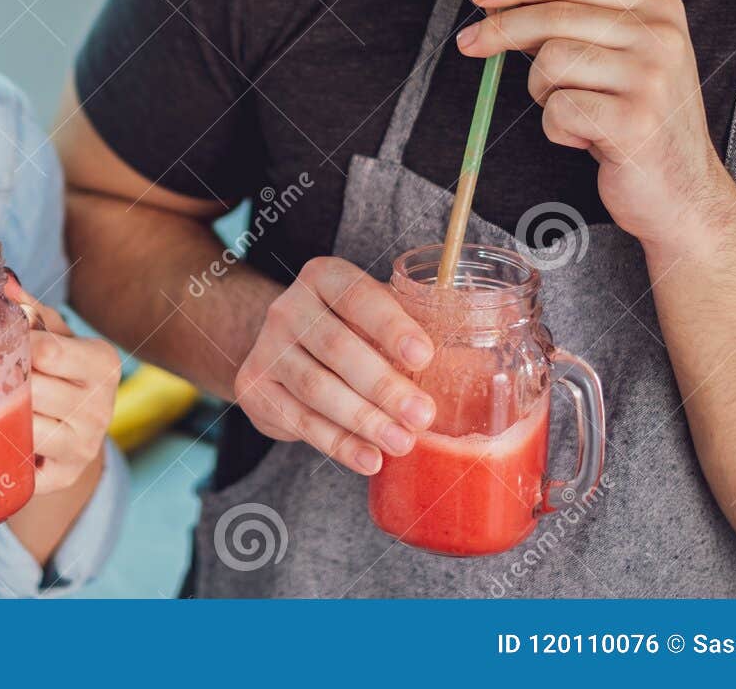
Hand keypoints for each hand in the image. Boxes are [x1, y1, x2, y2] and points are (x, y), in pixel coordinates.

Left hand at [5, 272, 121, 493]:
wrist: (80, 431)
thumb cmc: (63, 373)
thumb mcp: (56, 337)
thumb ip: (30, 311)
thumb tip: (3, 283)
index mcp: (103, 364)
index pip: (47, 351)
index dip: (10, 345)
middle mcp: (101, 407)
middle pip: (32, 390)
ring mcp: (84, 446)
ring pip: (25, 428)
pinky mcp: (65, 476)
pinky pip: (22, 466)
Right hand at [233, 256, 435, 475]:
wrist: (285, 347)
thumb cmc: (351, 330)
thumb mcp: (378, 315)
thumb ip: (415, 327)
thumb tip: (481, 364)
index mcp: (324, 277)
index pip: (357, 296)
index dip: (391, 326)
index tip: (424, 356)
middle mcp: (288, 307)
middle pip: (336, 347)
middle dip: (383, 385)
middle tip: (422, 415)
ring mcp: (267, 347)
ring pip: (315, 387)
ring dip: (362, 420)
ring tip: (401, 443)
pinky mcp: (253, 388)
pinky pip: (298, 421)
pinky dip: (337, 444)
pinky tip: (368, 458)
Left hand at [460, 0, 735, 246]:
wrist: (683, 190)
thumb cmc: (634, 119)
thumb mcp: (615, 58)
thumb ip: (571, 24)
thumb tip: (499, 1)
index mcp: (658, 9)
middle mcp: (660, 37)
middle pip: (555, 16)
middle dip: (500, 30)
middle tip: (468, 44)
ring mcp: (651, 78)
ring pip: (550, 63)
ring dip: (542, 92)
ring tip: (570, 111)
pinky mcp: (634, 121)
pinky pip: (558, 110)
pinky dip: (556, 129)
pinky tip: (585, 139)